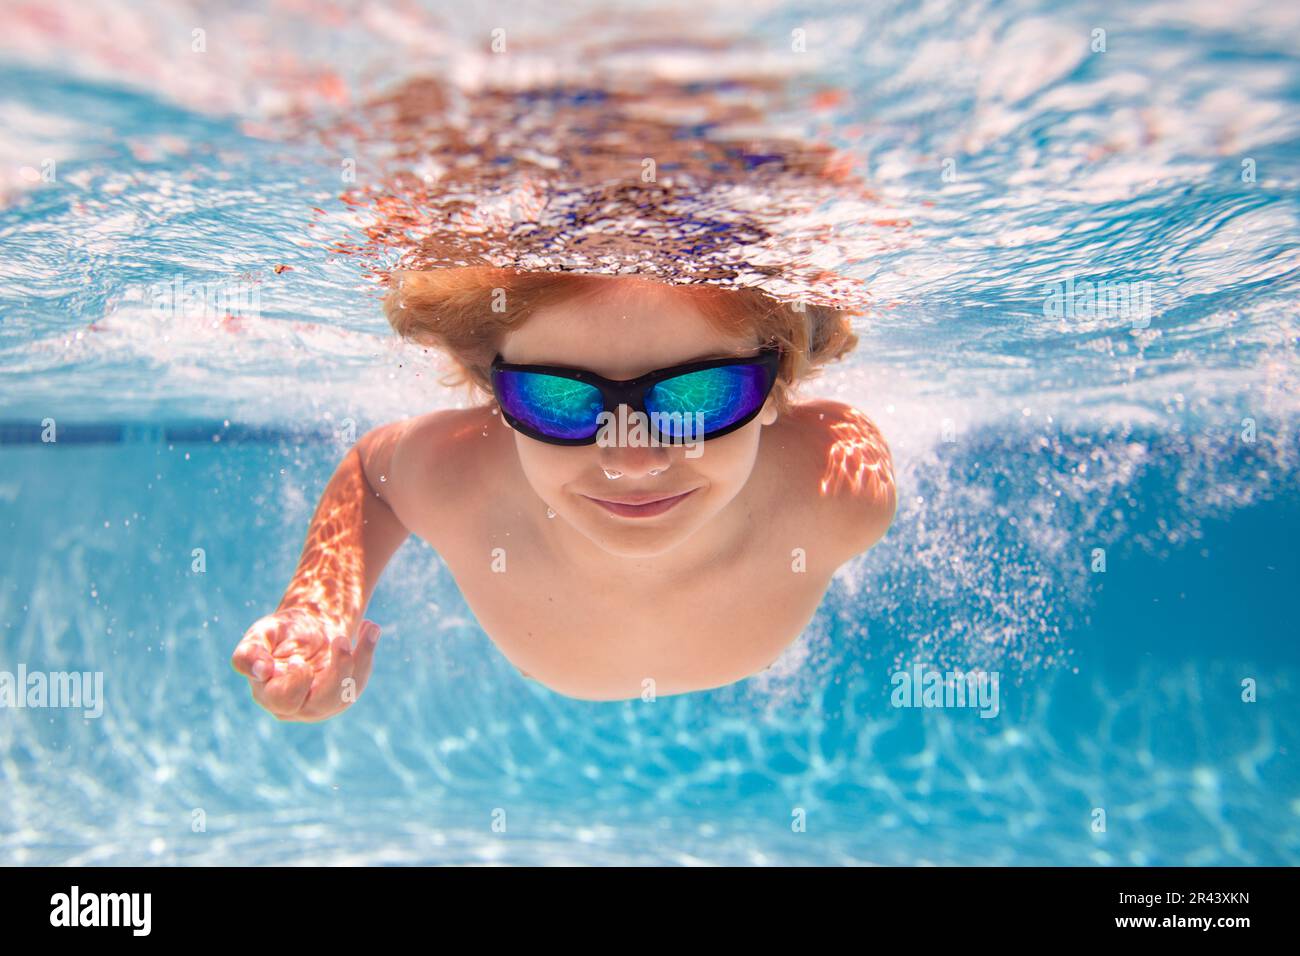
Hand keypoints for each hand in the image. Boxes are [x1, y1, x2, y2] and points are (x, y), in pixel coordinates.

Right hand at [231, 608, 380, 721]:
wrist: (305, 628)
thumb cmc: (278, 633)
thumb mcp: (260, 634)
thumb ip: (249, 652)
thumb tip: (261, 671)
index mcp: (268, 695)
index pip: (284, 699)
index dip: (295, 680)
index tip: (300, 659)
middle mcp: (297, 707)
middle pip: (322, 702)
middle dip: (337, 670)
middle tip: (340, 639)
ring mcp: (322, 705)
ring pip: (346, 693)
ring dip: (360, 658)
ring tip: (370, 627)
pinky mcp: (343, 695)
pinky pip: (359, 681)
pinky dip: (367, 653)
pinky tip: (370, 628)